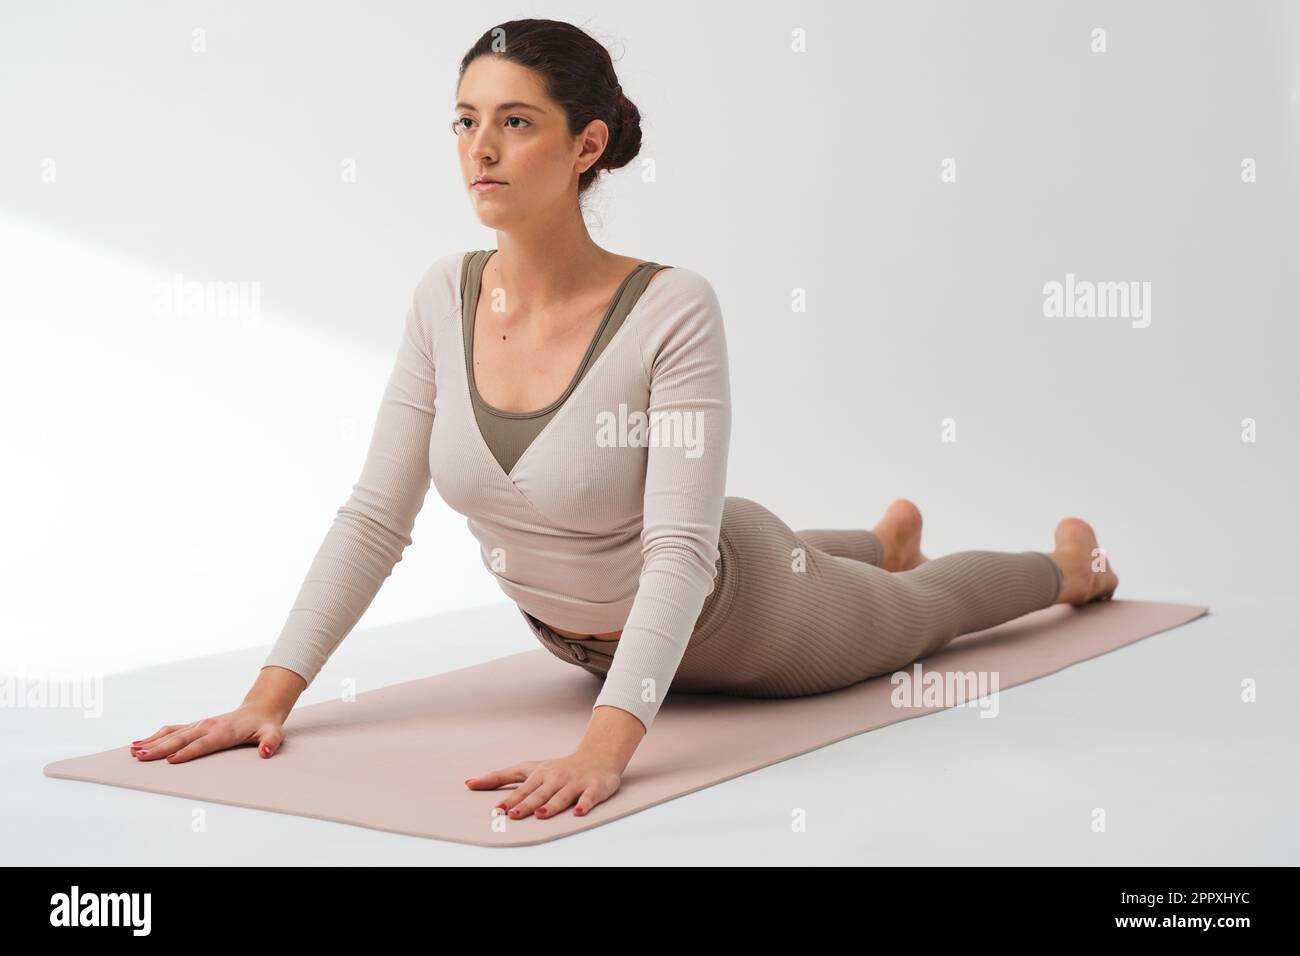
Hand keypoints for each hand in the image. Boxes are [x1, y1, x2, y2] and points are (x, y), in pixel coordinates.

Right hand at [128, 703, 286, 763]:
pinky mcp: (195, 725)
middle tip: (141, 757)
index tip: (171, 761)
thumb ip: (270, 742)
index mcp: (224, 731)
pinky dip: (155, 736)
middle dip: (160, 748)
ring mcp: (199, 724)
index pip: (203, 744)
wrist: (260, 709)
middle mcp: (208, 726)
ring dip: (153, 742)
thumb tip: (265, 752)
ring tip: (134, 751)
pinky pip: (172, 730)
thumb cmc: (265, 725)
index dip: (188, 753)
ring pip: (172, 734)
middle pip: (181, 739)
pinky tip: (139, 743)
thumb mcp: (274, 734)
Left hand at [466, 751, 622, 818]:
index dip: (510, 799)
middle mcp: (556, 777)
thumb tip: (469, 783)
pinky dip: (584, 805)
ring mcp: (575, 782)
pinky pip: (589, 797)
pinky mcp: (594, 787)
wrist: (596, 757)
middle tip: (513, 815)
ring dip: (552, 805)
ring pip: (562, 795)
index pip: (523, 789)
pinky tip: (578, 812)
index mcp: (540, 774)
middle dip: (526, 804)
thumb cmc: (558, 767)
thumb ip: (501, 777)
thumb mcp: (529, 768)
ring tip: (540, 813)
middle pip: (540, 793)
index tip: (497, 810)